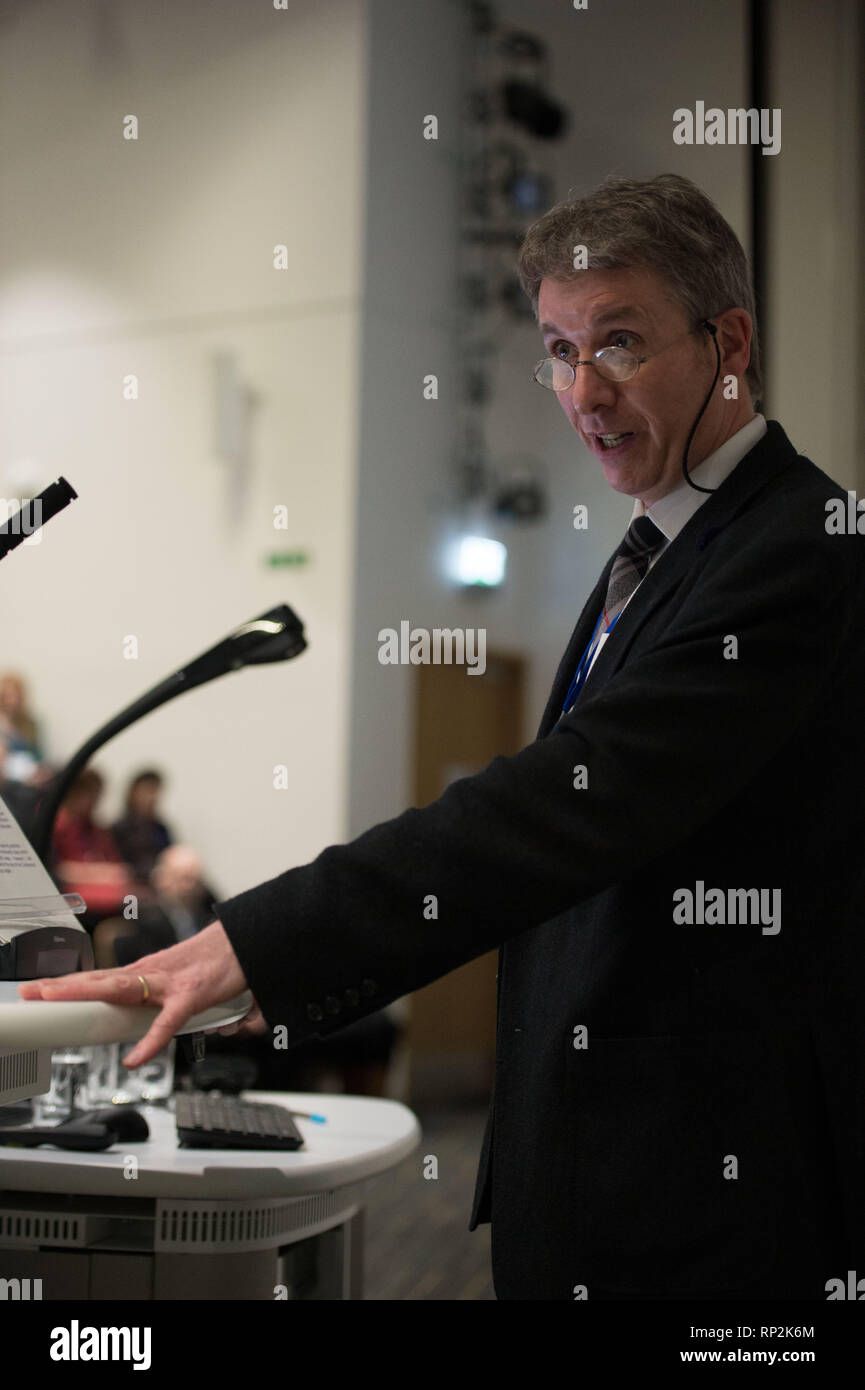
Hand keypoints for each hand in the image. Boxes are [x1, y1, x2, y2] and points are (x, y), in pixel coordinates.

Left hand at [17, 920, 264, 1067]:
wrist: (248, 939)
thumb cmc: (218, 960)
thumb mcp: (183, 981)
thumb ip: (168, 1006)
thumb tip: (161, 1027)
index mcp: (149, 972)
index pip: (102, 978)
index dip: (70, 984)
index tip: (40, 989)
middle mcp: (153, 973)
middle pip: (100, 980)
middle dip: (63, 986)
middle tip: (31, 991)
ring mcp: (170, 982)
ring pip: (121, 988)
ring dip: (86, 992)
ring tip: (55, 999)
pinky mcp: (192, 995)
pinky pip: (167, 1022)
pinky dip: (151, 1041)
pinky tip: (135, 1059)